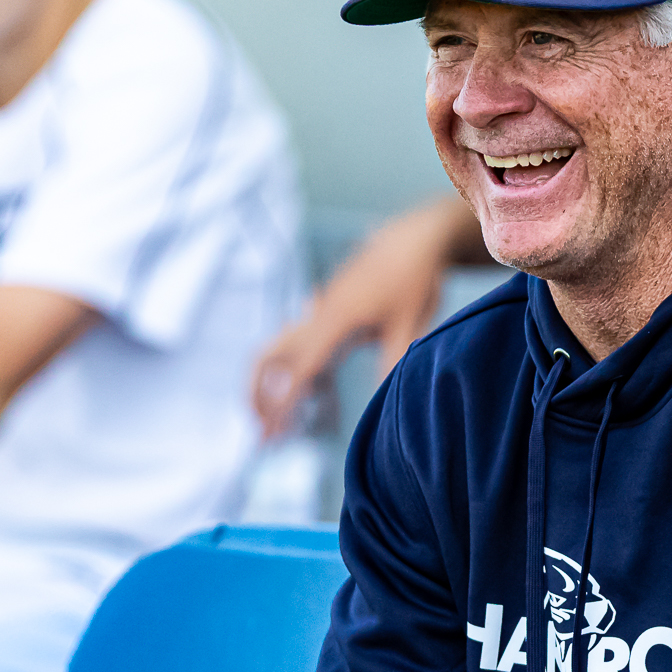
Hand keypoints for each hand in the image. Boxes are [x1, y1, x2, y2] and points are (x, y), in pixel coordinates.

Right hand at [252, 196, 482, 436]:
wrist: (415, 237)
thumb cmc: (415, 278)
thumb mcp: (411, 324)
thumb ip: (393, 361)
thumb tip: (382, 402)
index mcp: (335, 320)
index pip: (299, 371)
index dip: (281, 405)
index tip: (268, 434)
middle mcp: (318, 314)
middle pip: (268, 358)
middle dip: (256, 395)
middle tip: (264, 431)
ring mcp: (318, 310)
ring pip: (276, 349)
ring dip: (269, 383)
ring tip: (280, 418)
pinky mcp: (325, 309)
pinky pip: (294, 342)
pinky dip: (288, 370)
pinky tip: (307, 391)